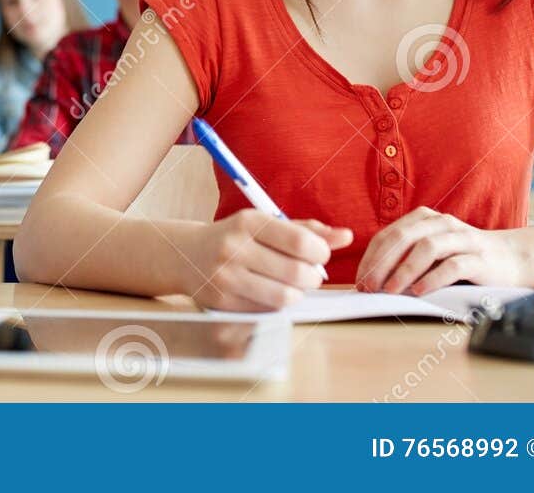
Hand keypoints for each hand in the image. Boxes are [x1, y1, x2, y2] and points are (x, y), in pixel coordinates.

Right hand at [183, 210, 352, 311]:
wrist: (187, 255)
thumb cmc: (238, 237)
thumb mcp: (267, 224)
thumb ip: (307, 231)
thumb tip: (346, 236)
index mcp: (248, 222)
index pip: (300, 242)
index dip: (321, 252)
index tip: (319, 254)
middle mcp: (234, 249)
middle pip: (297, 273)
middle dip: (312, 276)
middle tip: (308, 273)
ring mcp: (226, 278)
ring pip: (285, 297)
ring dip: (297, 293)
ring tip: (291, 284)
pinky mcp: (223, 302)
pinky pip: (267, 310)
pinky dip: (277, 303)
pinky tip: (270, 291)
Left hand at [354, 207, 526, 294]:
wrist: (512, 258)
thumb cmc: (464, 257)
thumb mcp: (433, 251)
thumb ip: (408, 256)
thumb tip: (373, 278)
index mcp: (425, 219)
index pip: (389, 235)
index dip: (371, 257)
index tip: (360, 280)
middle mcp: (442, 224)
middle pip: (403, 238)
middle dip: (381, 263)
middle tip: (369, 286)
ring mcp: (462, 239)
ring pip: (427, 248)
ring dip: (404, 270)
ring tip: (390, 290)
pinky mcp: (480, 258)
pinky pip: (453, 265)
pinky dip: (433, 278)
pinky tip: (420, 291)